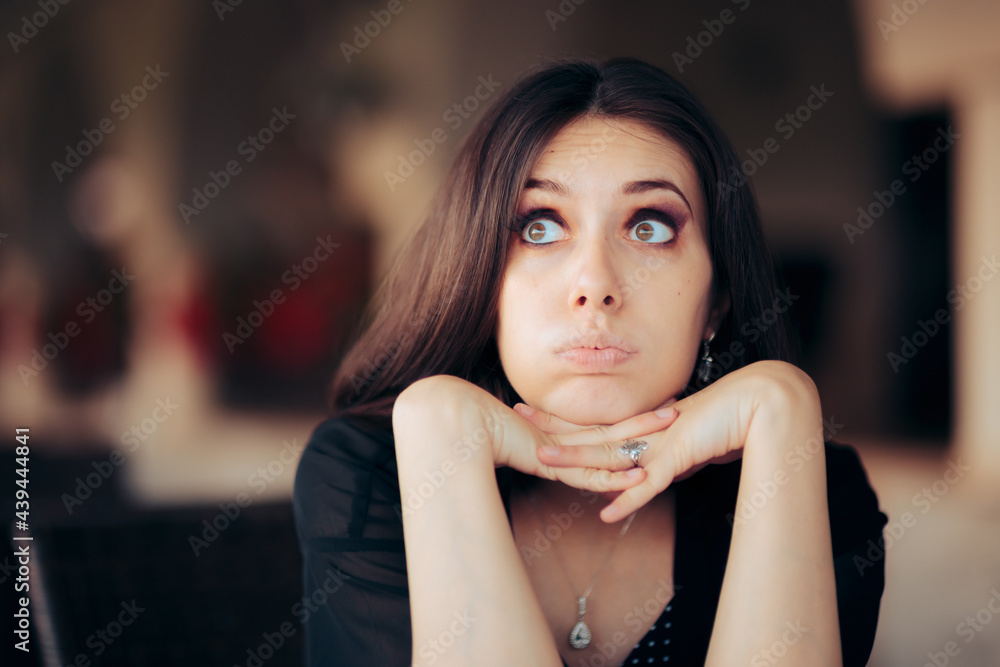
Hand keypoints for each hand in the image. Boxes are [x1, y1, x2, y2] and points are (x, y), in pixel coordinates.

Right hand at [394, 374, 680, 494]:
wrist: (453, 421)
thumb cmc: (468, 426)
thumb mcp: (500, 439)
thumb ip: (514, 442)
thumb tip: (518, 440)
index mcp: (553, 432)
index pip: (596, 426)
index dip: (623, 419)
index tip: (647, 407)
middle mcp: (560, 436)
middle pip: (611, 426)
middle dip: (643, 417)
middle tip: (674, 402)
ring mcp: (558, 447)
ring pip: (609, 442)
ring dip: (641, 435)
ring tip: (672, 420)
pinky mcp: (551, 461)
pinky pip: (590, 472)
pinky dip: (614, 476)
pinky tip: (640, 476)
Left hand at [519, 360, 820, 521]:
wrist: (759, 405)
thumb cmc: (726, 422)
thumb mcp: (688, 444)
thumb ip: (669, 458)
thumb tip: (657, 471)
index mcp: (644, 427)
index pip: (594, 424)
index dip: (562, 420)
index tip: (532, 411)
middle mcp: (645, 432)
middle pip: (591, 432)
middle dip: (553, 427)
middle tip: (516, 415)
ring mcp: (660, 443)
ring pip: (610, 454)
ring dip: (577, 459)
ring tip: (543, 461)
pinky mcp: (680, 457)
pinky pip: (650, 484)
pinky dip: (629, 499)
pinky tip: (608, 513)